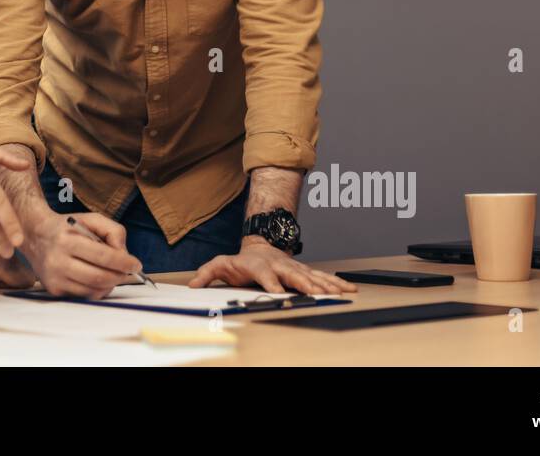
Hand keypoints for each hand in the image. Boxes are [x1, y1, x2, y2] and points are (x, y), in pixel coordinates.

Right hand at [22, 209, 142, 299]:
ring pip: (93, 290)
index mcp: (67, 240)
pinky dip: (97, 290)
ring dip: (110, 284)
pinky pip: (84, 296)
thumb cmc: (68, 227)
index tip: (136, 264)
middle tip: (128, 272)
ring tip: (113, 274)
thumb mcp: (91, 219)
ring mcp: (55, 278)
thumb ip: (113, 231)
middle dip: (120, 276)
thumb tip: (124, 254)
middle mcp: (58, 260)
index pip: (103, 256)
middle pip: (100, 277)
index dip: (124, 263)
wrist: (35, 236)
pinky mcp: (54, 290)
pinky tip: (98, 279)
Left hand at [189, 239, 358, 294]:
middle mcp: (280, 266)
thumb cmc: (241, 261)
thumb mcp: (220, 264)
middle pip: (295, 276)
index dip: (271, 284)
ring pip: (312, 276)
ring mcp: (293, 268)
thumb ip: (207, 274)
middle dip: (306, 286)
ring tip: (341, 293)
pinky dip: (336, 283)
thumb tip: (192, 285)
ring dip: (327, 285)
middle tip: (318, 295)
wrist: (260, 245)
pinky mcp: (304, 271)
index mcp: (260, 266)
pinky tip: (348, 289)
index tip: (278, 294)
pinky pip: (321, 277)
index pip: (266, 276)